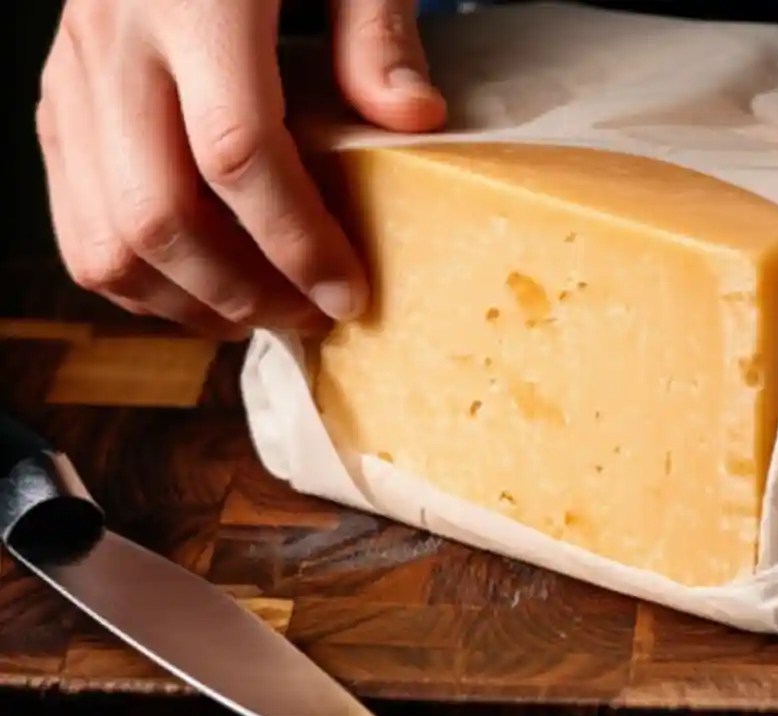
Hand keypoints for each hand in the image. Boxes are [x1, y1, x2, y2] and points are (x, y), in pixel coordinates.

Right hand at [36, 0, 445, 338]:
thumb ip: (376, 30)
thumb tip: (413, 119)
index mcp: (196, 1)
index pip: (237, 151)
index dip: (296, 240)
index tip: (349, 292)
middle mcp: (116, 40)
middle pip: (158, 214)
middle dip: (243, 291)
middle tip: (311, 315)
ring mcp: (73, 71)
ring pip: (102, 235)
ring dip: (186, 301)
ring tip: (261, 313)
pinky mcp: (56, 96)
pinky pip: (76, 216)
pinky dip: (138, 275)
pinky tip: (202, 284)